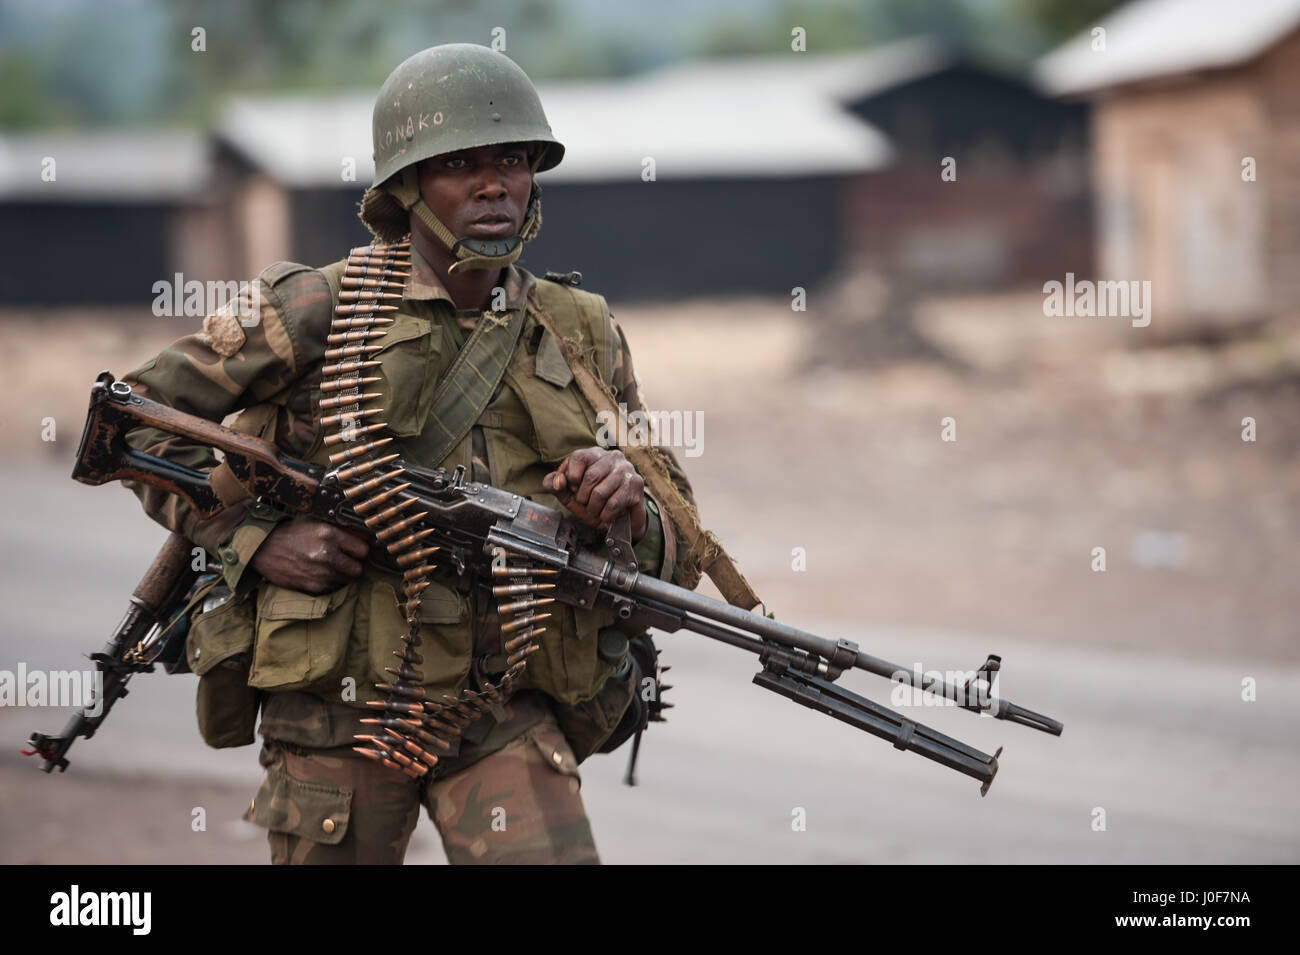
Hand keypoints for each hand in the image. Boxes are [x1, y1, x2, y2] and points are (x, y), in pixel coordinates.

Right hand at [249, 516, 369, 593]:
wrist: (263, 548)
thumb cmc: (291, 533)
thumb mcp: (315, 522)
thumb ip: (340, 529)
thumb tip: (362, 536)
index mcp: (329, 534)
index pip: (362, 550)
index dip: (359, 551)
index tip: (355, 551)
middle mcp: (327, 554)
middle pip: (357, 569)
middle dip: (353, 565)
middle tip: (345, 561)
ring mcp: (320, 572)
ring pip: (346, 580)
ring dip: (341, 575)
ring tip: (328, 566)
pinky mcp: (312, 586)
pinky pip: (333, 588)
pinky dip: (329, 583)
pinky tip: (319, 574)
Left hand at [543, 447, 646, 540]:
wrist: (622, 521)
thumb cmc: (596, 504)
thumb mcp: (571, 496)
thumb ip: (557, 486)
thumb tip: (556, 482)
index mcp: (595, 454)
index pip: (579, 457)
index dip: (572, 477)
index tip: (574, 490)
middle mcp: (613, 457)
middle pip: (590, 476)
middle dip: (583, 498)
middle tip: (585, 505)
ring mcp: (626, 470)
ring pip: (601, 492)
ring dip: (594, 509)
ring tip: (596, 511)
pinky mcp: (636, 484)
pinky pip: (613, 503)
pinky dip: (605, 515)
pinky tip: (606, 516)